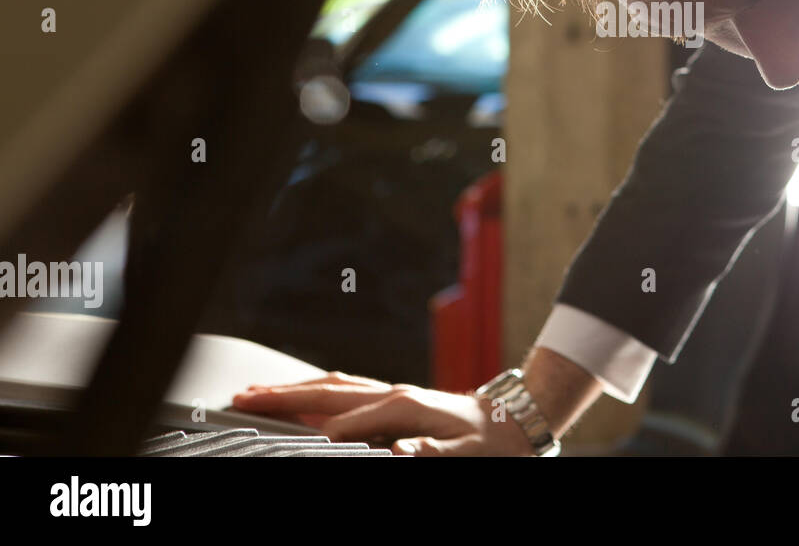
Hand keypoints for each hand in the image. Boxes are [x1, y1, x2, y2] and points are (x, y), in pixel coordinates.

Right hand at [231, 371, 535, 455]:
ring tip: (259, 392)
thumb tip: (400, 451)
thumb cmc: (491, 440)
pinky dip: (317, 391)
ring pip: (333, 386)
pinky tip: (303, 397)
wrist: (514, 417)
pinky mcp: (395, 397)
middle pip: (328, 391)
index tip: (279, 444)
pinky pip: (346, 390)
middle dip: (284, 395)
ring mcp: (392, 392)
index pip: (346, 422)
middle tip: (243, 398)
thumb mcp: (468, 453)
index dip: (314, 435)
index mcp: (404, 405)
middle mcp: (393, 393)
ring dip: (295, 388)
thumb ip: (432, 453)